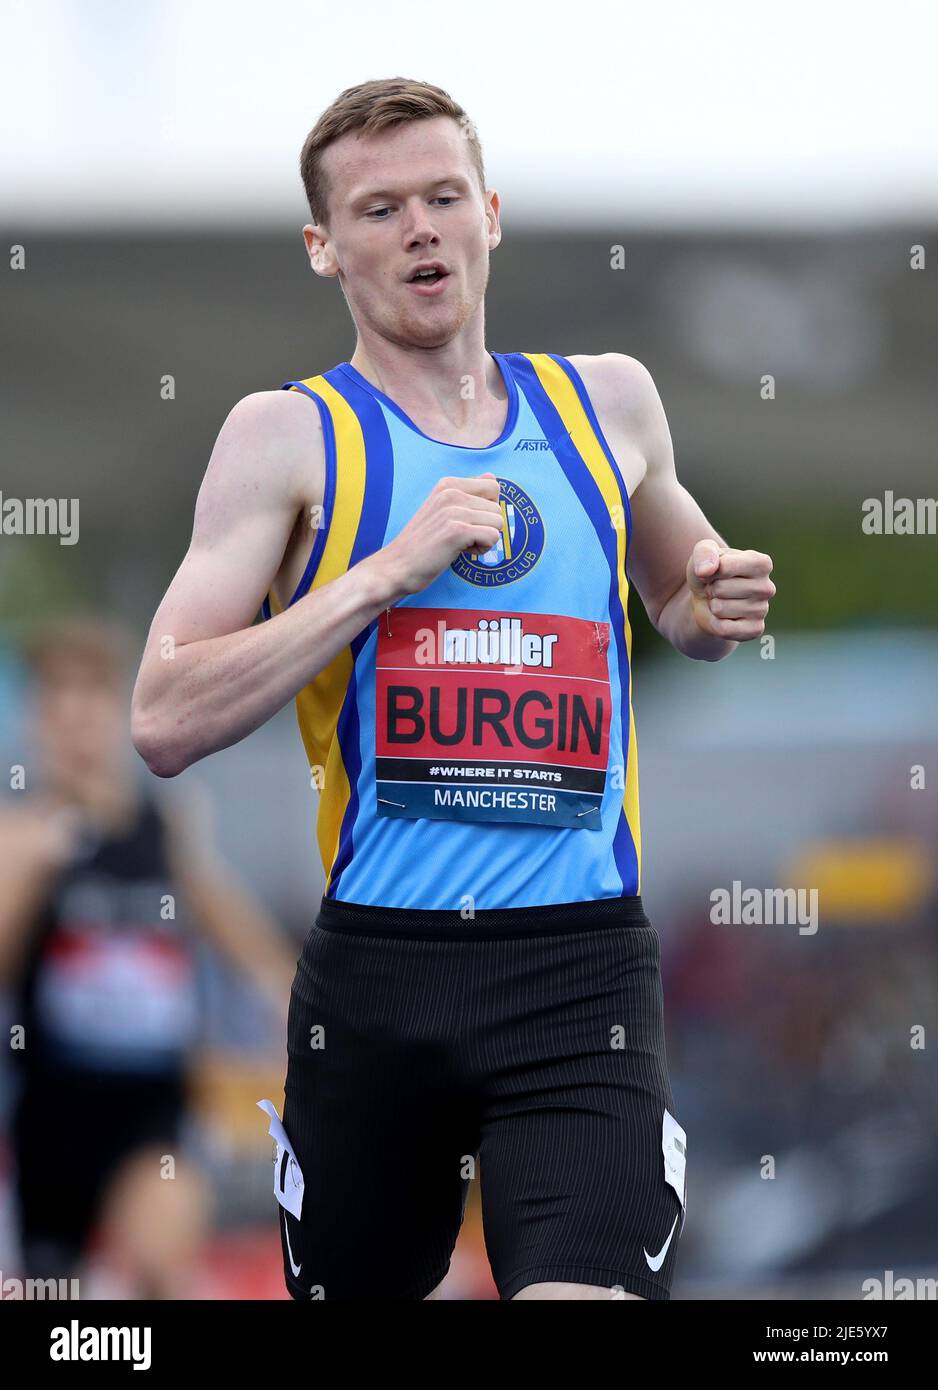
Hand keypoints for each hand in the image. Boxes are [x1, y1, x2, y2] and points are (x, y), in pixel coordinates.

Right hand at [378, 472, 503, 596]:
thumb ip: (468, 492)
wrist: (397, 566)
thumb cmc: (422, 542)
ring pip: (498, 523)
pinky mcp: (457, 531)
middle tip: (461, 537)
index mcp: (448, 484)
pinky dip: (482, 549)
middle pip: (498, 508)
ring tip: (460, 544)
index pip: (493, 486)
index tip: (465, 522)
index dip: (486, 509)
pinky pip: (493, 536)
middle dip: (485, 527)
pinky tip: (460, 551)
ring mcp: (454, 510)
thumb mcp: (442, 508)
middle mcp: (452, 492)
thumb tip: (492, 477)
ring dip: (484, 539)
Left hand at [686, 540, 774, 641]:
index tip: (714, 572)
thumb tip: (705, 571)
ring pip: (720, 609)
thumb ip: (704, 552)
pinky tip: (725, 617)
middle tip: (717, 589)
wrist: (707, 600)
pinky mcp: (755, 630)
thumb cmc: (710, 573)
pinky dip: (716, 624)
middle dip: (711, 589)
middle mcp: (767, 587)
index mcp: (761, 563)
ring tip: (721, 601)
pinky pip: (724, 629)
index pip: (724, 566)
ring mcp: (763, 610)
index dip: (710, 570)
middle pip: (720, 589)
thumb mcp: (702, 553)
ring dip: (713, 606)